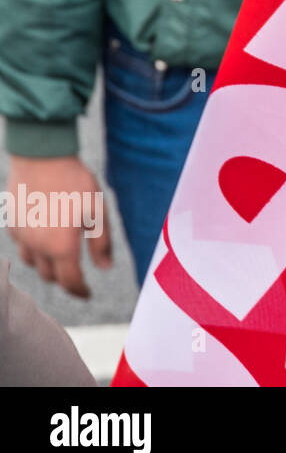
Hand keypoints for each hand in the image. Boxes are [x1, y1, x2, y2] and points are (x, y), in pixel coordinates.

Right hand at [4, 155, 111, 297]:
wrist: (42, 158)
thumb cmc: (75, 183)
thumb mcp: (98, 212)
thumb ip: (101, 243)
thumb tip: (105, 267)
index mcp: (61, 246)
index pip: (69, 282)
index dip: (80, 292)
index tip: (88, 294)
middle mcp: (37, 247)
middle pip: (49, 277)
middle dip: (65, 280)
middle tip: (78, 276)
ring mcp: (21, 237)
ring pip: (32, 264)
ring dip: (47, 267)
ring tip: (61, 259)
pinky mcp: (12, 225)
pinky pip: (22, 247)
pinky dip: (34, 251)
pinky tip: (44, 238)